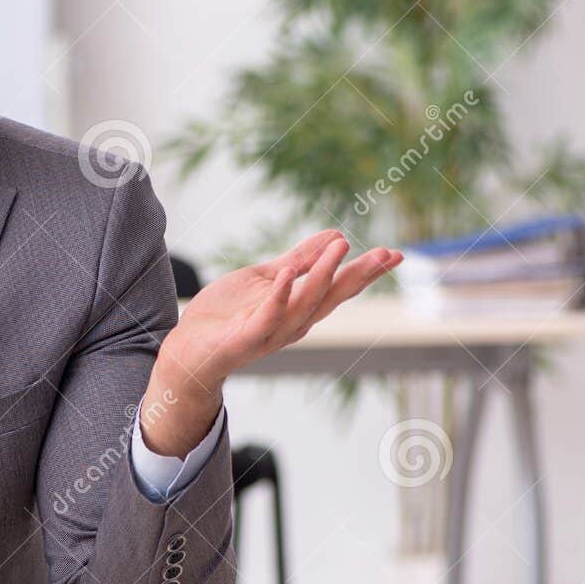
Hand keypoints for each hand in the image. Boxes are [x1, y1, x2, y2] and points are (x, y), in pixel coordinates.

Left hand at [140, 230, 401, 455]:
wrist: (189, 349)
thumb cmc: (228, 314)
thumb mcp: (267, 278)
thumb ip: (299, 259)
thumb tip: (337, 234)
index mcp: (300, 308)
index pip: (339, 287)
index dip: (367, 271)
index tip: (395, 254)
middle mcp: (294, 323)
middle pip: (332, 297)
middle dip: (360, 276)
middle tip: (387, 254)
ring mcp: (271, 332)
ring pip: (304, 304)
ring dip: (323, 275)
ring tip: (340, 246)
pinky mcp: (245, 338)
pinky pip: (266, 317)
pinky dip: (278, 297)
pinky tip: (287, 274)